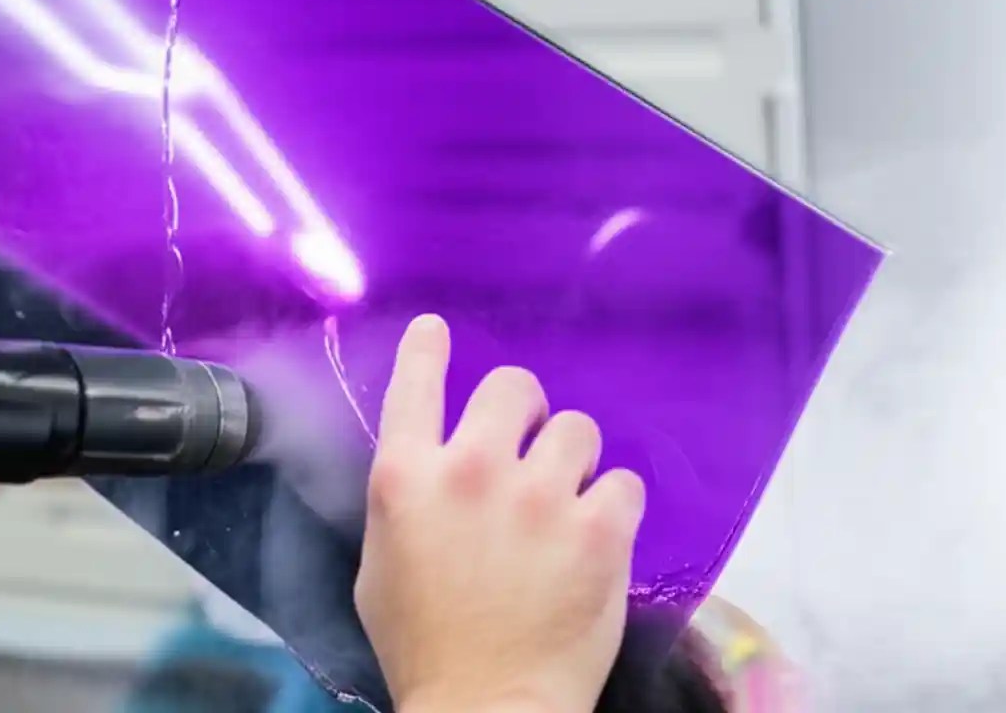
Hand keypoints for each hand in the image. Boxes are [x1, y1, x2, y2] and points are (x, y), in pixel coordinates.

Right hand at [355, 315, 645, 712]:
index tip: (437, 330)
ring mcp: (539, 497)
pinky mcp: (598, 530)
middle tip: (528, 446)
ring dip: (574, 459)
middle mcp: (471, 470)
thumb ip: (407, 498)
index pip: (415, 384)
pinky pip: (624, 483)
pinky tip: (599, 535)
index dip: (428, 349)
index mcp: (406, 477)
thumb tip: (434, 462)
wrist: (485, 706)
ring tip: (567, 501)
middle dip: (523, 410)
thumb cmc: (422, 643)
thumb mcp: (382, 562)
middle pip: (513, 386)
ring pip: (578, 427)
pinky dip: (614, 506)